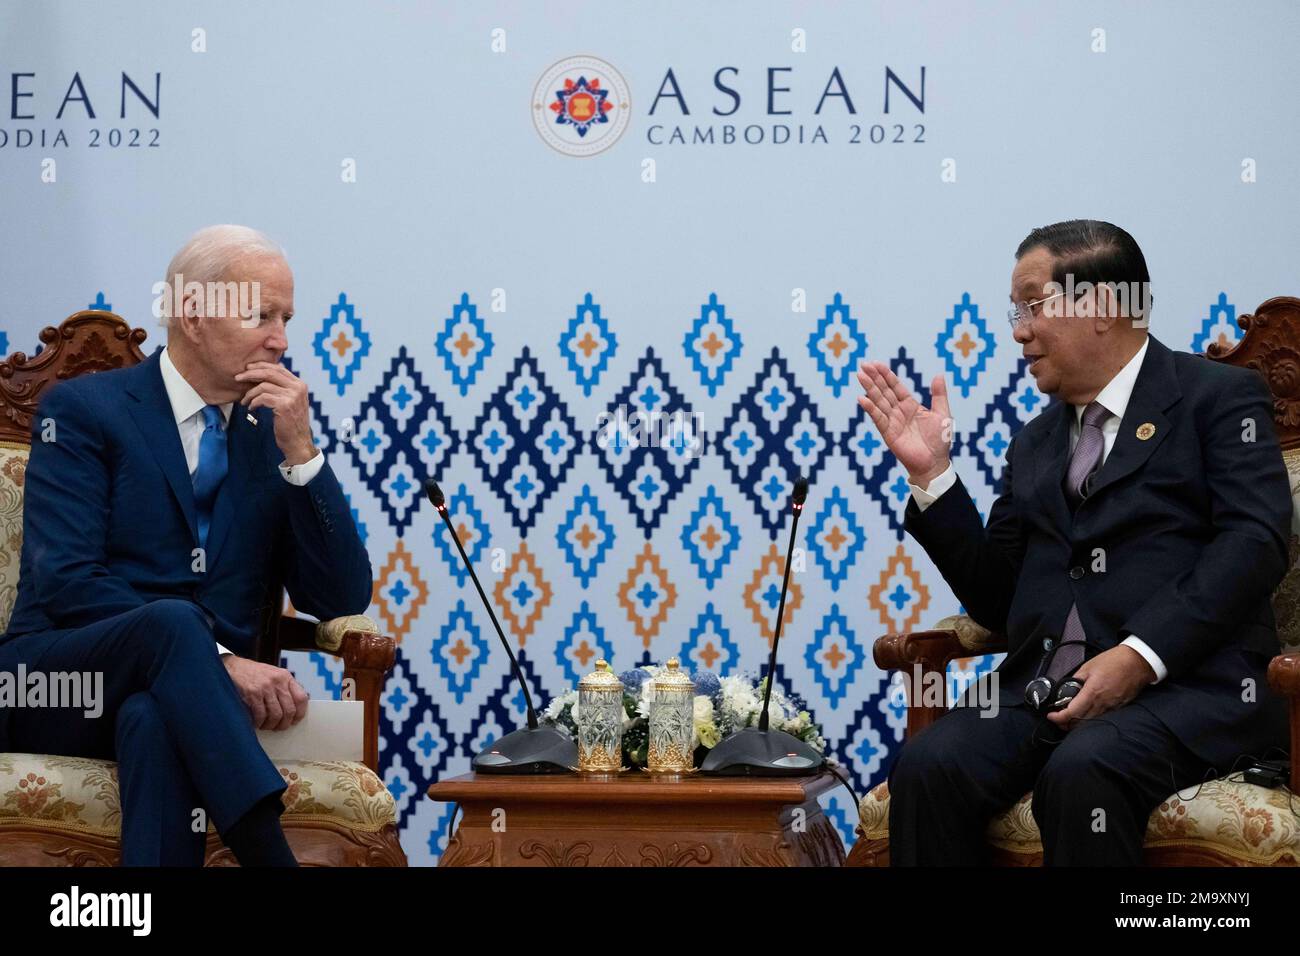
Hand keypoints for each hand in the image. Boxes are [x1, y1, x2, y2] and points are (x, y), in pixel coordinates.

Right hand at [222, 655, 309, 730]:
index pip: (301, 698)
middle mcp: (278, 681)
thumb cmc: (253, 674)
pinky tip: (256, 723)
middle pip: (289, 710)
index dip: (300, 713)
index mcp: (286, 676)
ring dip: (270, 725)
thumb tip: (293, 710)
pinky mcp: (252, 693)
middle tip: (278, 728)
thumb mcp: (273, 675)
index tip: (294, 721)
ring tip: (265, 726)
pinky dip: (259, 723)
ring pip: (276, 715)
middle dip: (284, 724)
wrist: (232, 666)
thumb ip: (284, 688)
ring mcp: (265, 687)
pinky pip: (260, 715)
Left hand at [234, 361, 316, 464]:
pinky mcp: (284, 406)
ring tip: (244, 401)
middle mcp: (298, 388)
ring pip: (264, 386)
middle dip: (251, 374)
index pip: (278, 368)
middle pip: (270, 373)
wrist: (297, 442)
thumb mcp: (291, 401)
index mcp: (300, 384)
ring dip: (250, 393)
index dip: (261, 366)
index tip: (248, 368)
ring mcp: (292, 396)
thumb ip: (284, 387)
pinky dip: (253, 402)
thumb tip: (269, 371)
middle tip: (238, 377)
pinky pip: (262, 398)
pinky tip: (251, 407)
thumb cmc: (291, 423)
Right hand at [856, 361, 952, 485]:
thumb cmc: (939, 441)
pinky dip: (870, 408)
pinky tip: (862, 398)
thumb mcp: (943, 413)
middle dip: (874, 378)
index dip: (886, 375)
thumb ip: (939, 395)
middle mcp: (899, 412)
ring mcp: (892, 422)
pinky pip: (878, 418)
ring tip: (860, 375)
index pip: (896, 387)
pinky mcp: (888, 433)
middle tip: (863, 365)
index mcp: (910, 405)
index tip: (876, 364)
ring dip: (869, 388)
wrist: (934, 463)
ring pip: (879, 401)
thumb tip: (938, 375)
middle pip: (884, 391)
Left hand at [1045, 645, 1155, 729]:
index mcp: (1092, 692)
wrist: (1138, 662)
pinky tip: (1085, 715)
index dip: (1059, 717)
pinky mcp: (1119, 707)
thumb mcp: (1089, 666)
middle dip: (1065, 724)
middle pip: (1080, 722)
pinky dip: (1090, 719)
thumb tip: (1066, 688)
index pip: (1072, 712)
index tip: (1051, 715)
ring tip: (1068, 718)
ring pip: (1091, 722)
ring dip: (1077, 723)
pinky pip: (1102, 718)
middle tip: (1057, 718)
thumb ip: (1076, 679)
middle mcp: (1102, 703)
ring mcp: (1112, 707)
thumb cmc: (1114, 661)